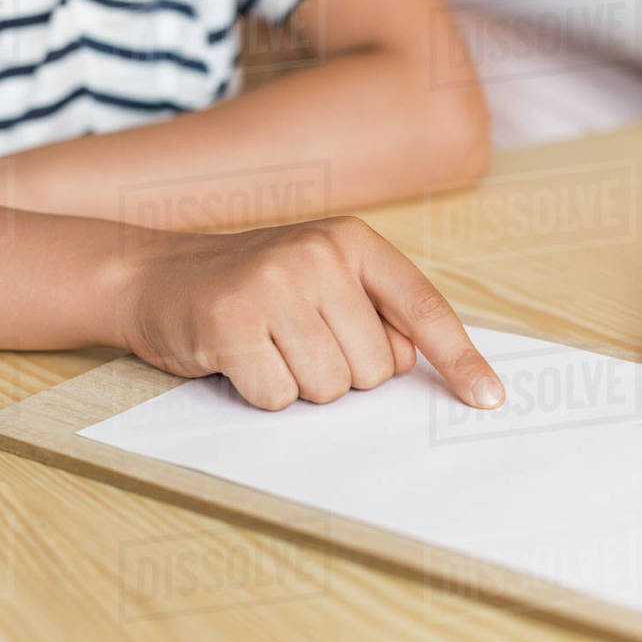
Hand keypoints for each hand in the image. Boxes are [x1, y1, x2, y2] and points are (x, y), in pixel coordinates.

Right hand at [119, 216, 504, 410]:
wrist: (152, 275)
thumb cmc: (254, 288)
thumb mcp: (322, 282)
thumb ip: (376, 316)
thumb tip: (411, 364)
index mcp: (353, 242)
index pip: (424, 309)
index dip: (460, 359)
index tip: (488, 398)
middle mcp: (318, 256)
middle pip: (374, 368)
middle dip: (341, 372)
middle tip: (297, 341)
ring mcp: (273, 286)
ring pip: (330, 388)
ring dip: (300, 385)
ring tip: (269, 346)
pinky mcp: (231, 324)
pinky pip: (279, 397)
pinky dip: (262, 392)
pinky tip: (239, 357)